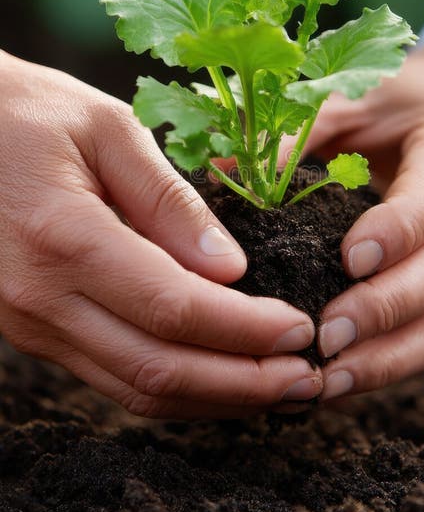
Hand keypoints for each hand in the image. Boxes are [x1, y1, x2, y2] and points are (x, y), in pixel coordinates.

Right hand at [0, 52, 320, 418]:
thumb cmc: (28, 112)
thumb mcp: (107, 128)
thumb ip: (169, 199)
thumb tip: (231, 268)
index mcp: (63, 236)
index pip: (174, 308)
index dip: (245, 330)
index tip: (301, 329)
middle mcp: (41, 297)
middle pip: (158, 368)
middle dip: (244, 383)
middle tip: (309, 380)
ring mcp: (31, 324)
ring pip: (135, 390)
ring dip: (214, 399)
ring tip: (279, 390)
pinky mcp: (33, 331)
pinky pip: (112, 377)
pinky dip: (175, 387)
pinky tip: (220, 378)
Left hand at [282, 43, 423, 400]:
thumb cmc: (407, 106)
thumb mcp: (361, 103)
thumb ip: (301, 132)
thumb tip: (221, 168)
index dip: (397, 232)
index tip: (348, 260)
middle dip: (383, 311)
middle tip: (324, 337)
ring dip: (387, 360)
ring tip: (327, 382)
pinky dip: (391, 365)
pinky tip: (342, 383)